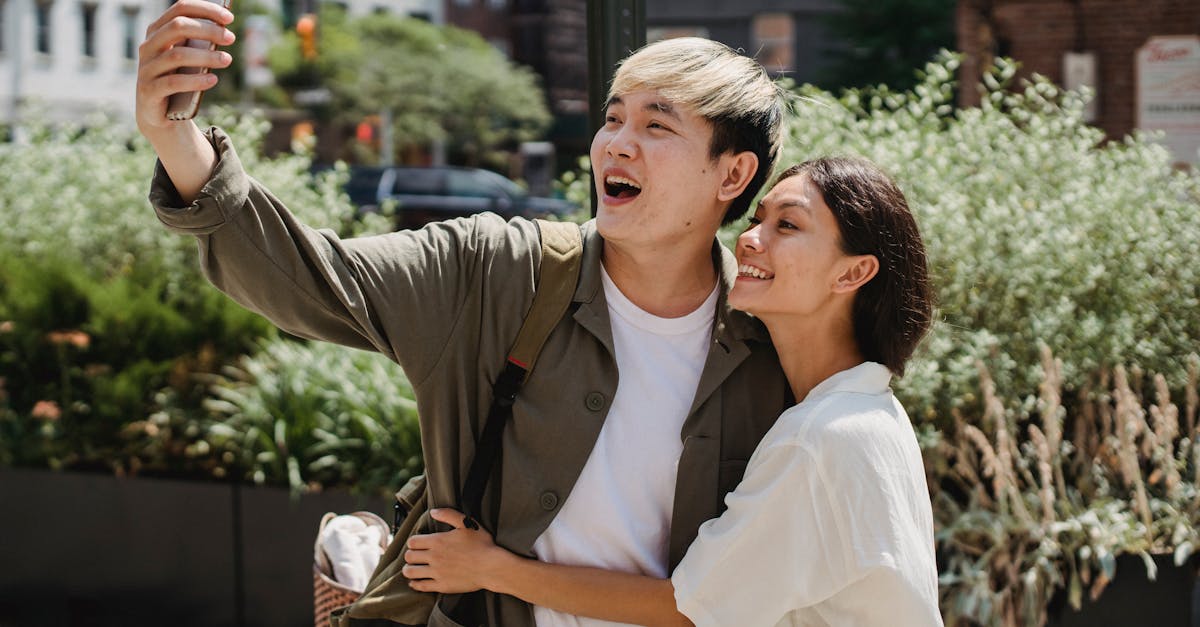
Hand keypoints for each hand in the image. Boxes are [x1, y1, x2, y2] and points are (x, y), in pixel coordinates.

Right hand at [136, 0, 235, 133]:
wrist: (158, 113)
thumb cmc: (178, 79)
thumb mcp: (188, 58)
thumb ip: (199, 43)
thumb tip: (225, 31)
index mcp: (157, 32)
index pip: (179, 10)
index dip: (205, 10)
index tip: (229, 18)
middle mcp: (148, 46)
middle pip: (177, 27)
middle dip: (208, 30)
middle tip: (231, 38)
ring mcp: (146, 68)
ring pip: (177, 55)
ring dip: (206, 56)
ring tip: (227, 60)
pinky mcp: (149, 91)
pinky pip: (174, 82)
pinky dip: (196, 80)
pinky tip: (213, 80)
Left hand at [402, 508, 507, 594]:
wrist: (492, 567)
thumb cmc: (482, 544)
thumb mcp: (467, 524)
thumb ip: (448, 514)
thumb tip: (433, 512)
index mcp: (438, 541)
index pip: (412, 542)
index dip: (413, 542)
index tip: (418, 544)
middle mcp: (434, 557)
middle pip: (409, 556)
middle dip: (410, 555)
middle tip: (415, 556)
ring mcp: (437, 573)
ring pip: (410, 572)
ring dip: (409, 570)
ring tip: (413, 569)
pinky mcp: (441, 586)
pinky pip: (420, 586)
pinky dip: (415, 584)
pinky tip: (416, 582)